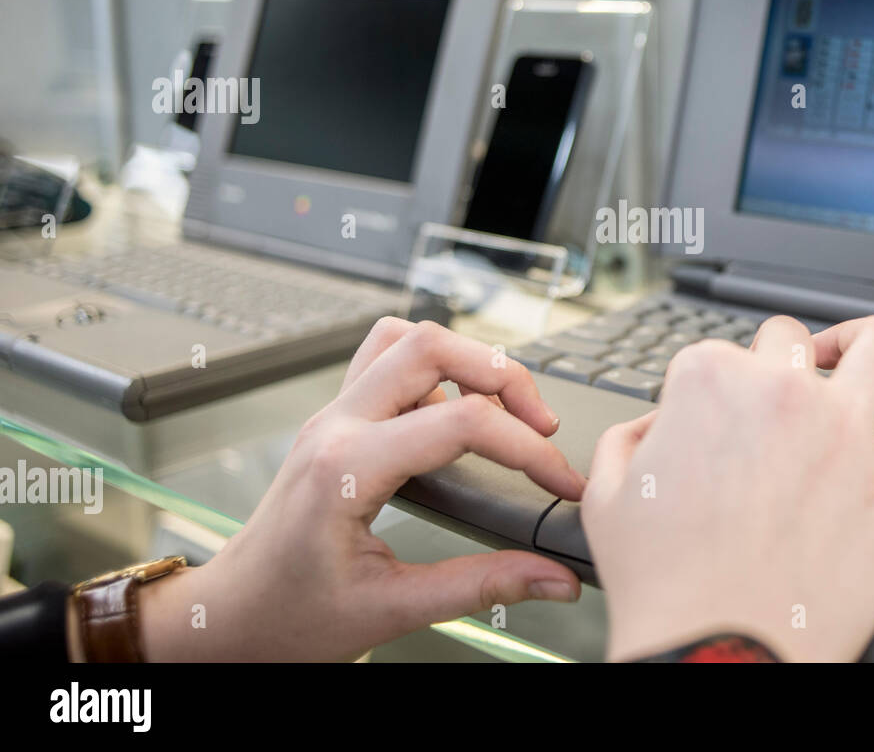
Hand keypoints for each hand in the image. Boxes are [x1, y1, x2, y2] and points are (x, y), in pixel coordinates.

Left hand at [136, 318, 585, 661]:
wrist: (229, 620)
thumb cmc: (288, 617)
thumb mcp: (392, 610)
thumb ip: (481, 587)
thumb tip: (550, 579)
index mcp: (347, 469)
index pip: (461, 423)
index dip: (528, 450)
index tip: (559, 482)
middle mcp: (336, 427)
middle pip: (431, 346)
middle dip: (503, 376)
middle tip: (539, 426)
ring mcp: (331, 417)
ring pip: (405, 339)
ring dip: (464, 361)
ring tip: (500, 411)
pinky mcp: (335, 422)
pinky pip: (385, 362)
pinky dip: (434, 372)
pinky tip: (453, 417)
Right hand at [581, 315, 873, 661]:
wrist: (717, 647)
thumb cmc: (663, 581)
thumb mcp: (608, 495)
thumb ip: (629, 440)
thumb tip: (654, 427)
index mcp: (710, 380)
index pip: (714, 355)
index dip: (705, 394)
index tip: (703, 428)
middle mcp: (783, 393)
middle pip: (791, 339)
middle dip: (777, 363)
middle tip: (769, 399)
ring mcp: (844, 435)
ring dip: (864, 350)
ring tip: (852, 368)